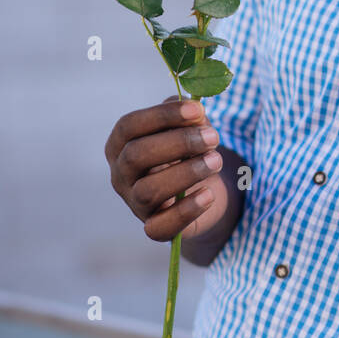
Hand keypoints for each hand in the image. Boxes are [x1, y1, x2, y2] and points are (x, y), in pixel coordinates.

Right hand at [105, 96, 228, 241]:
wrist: (202, 193)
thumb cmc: (189, 153)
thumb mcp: (189, 129)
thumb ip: (189, 117)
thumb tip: (194, 110)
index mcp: (121, 144)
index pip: (129, 125)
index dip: (162, 116)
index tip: (196, 109)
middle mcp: (121, 175)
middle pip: (136, 156)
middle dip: (178, 142)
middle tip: (213, 137)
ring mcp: (135, 204)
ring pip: (148, 191)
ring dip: (186, 173)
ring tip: (216, 161)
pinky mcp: (154, 228)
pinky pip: (159, 227)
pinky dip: (186, 210)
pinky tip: (208, 194)